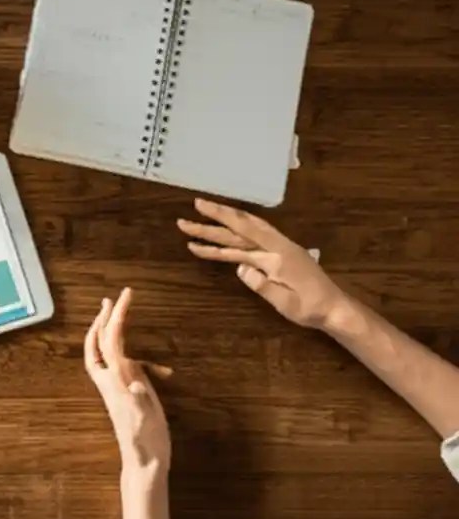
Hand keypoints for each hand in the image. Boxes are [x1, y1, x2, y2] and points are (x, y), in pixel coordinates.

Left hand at [84, 288, 172, 471]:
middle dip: (104, 319)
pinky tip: (167, 373)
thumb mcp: (144, 421)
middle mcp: (113, 380)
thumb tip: (136, 382)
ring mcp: (120, 385)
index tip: (124, 296)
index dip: (116, 317)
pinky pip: (133, 369)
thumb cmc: (144, 443)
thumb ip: (139, 401)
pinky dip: (147, 364)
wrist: (143, 462)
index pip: (111, 341)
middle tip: (110, 299)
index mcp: (115, 381)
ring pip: (111, 353)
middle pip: (101, 342)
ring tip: (120, 314)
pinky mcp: (129, 392)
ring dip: (115, 333)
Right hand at [179, 198, 346, 328]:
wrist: (334, 308)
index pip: (244, 232)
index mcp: (278, 255)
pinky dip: (237, 232)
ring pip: (246, 231)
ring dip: (222, 226)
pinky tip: (224, 235)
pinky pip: (254, 238)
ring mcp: (278, 249)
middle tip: (184, 221)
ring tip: (198, 223)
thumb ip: (262, 285)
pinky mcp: (279, 254)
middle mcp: (277, 246)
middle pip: (240, 229)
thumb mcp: (286, 303)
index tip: (199, 209)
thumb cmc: (311, 309)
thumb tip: (239, 267)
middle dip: (211, 224)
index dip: (220, 219)